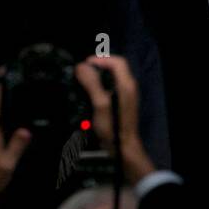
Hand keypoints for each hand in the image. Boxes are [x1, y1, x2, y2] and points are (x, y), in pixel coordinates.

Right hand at [74, 55, 154, 186]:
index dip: (101, 59)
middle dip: (97, 67)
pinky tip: (88, 94)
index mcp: (126, 84)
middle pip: (114, 68)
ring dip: (97, 77)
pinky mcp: (120, 104)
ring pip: (111, 78)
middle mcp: (128, 87)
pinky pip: (110, 88)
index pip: (117, 61)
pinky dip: (99, 87)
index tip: (85, 65)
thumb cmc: (113, 127)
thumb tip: (81, 66)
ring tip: (82, 82)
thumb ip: (92, 83)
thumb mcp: (100, 104)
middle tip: (81, 73)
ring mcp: (125, 96)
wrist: (122, 149)